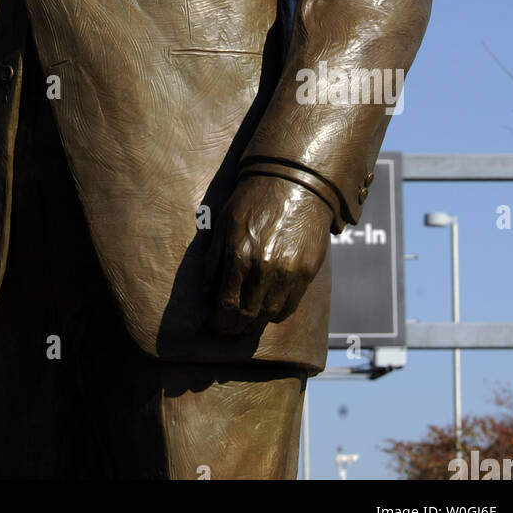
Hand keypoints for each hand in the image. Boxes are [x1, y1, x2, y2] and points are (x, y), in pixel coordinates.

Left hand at [211, 174, 332, 332]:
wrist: (294, 181)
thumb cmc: (254, 199)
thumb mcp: (224, 222)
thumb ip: (214, 259)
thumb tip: (205, 291)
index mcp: (238, 255)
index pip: (227, 305)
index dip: (219, 321)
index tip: (214, 326)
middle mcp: (263, 268)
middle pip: (248, 315)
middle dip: (235, 327)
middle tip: (228, 331)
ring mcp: (288, 272)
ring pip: (269, 315)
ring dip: (255, 324)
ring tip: (246, 324)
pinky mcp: (307, 272)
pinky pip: (291, 305)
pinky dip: (277, 314)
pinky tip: (267, 311)